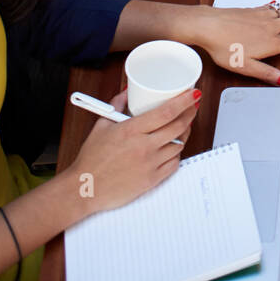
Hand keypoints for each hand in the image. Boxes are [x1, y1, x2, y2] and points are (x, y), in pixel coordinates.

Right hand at [68, 88, 197, 215]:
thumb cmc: (91, 159)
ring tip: (182, 127)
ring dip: (184, 134)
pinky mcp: (152, 180)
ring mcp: (149, 164)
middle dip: (190, 114)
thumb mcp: (101, 126)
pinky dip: (176, 154)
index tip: (194, 94)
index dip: (184, 101)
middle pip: (178, 126)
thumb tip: (128, 91)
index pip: (166, 112)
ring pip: (179, 144)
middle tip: (192, 107)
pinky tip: (172, 148)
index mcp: (131, 130)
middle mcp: (143, 146)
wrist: (85, 189)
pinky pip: (174, 164)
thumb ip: (117, 105)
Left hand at [190, 3, 279, 84]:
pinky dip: (278, 5)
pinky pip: (270, 7)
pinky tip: (278, 3)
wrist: (209, 26)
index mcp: (271, 43)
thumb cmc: (225, 48)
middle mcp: (270, 27)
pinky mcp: (251, 10)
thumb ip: (267, 73)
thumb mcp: (247, 67)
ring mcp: (260, 16)